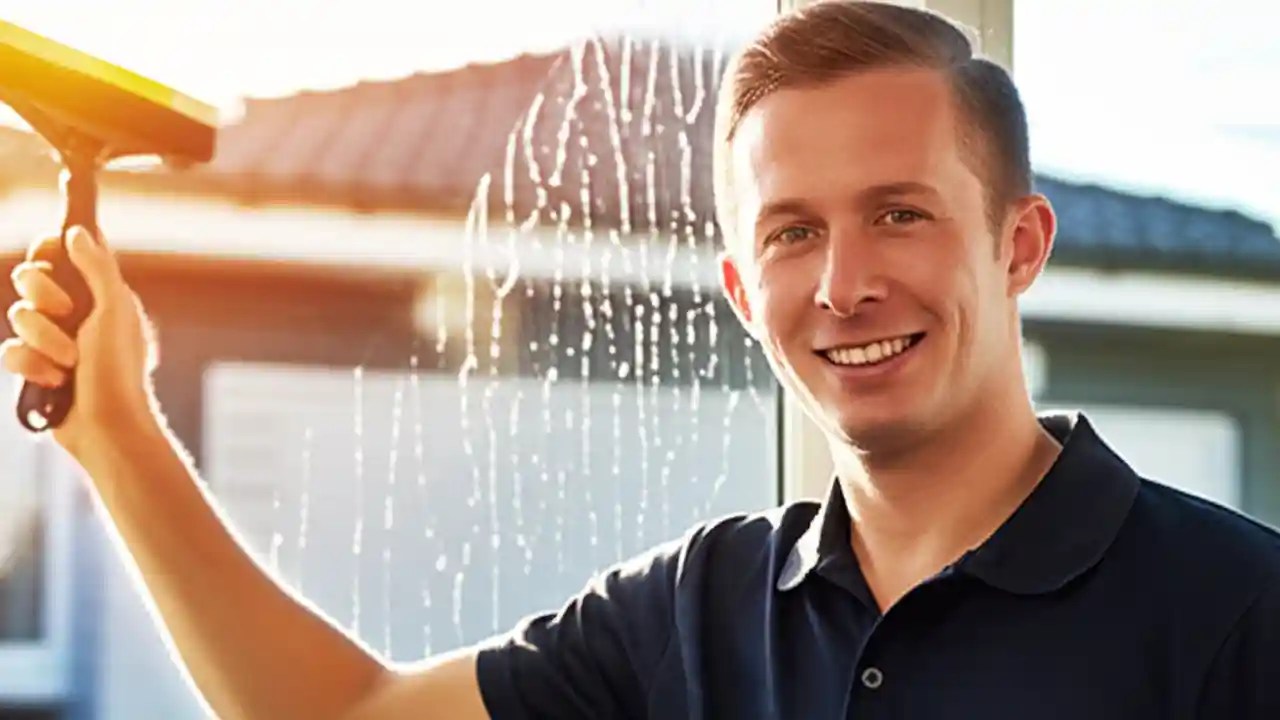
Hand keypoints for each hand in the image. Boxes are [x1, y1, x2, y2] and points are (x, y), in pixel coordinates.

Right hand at [2, 227, 158, 455]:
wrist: (106, 427)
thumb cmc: (119, 370)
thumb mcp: (114, 312)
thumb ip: (98, 269)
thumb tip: (77, 230)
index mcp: (99, 293)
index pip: (64, 252)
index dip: (51, 247)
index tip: (49, 250)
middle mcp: (75, 312)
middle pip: (30, 277)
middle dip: (42, 294)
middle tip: (64, 312)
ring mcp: (52, 339)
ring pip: (17, 315)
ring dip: (42, 340)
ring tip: (69, 361)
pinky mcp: (34, 366)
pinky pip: (9, 351)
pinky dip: (30, 366)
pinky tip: (53, 380)